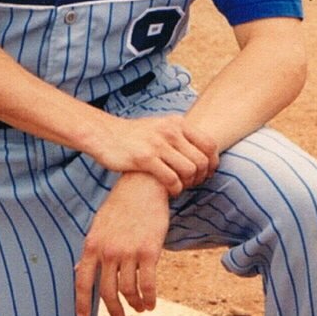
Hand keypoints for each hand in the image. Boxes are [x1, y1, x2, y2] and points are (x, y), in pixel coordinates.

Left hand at [74, 174, 170, 315]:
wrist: (144, 187)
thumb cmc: (121, 207)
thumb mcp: (98, 226)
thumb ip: (90, 250)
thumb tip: (76, 270)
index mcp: (91, 245)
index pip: (81, 281)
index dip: (81, 304)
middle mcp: (107, 251)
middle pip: (106, 291)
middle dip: (114, 310)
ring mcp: (128, 251)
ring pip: (128, 290)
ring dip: (134, 304)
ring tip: (140, 308)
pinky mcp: (149, 251)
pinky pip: (148, 284)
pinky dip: (149, 298)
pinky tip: (151, 304)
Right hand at [91, 113, 217, 196]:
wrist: (103, 135)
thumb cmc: (133, 136)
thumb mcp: (160, 127)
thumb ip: (180, 136)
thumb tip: (202, 152)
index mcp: (177, 123)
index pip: (209, 145)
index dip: (213, 163)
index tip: (207, 174)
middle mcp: (170, 132)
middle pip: (202, 160)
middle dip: (201, 177)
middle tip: (192, 184)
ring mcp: (157, 145)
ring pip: (189, 171)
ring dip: (188, 184)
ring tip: (180, 187)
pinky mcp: (144, 159)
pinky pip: (171, 179)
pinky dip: (175, 189)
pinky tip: (170, 191)